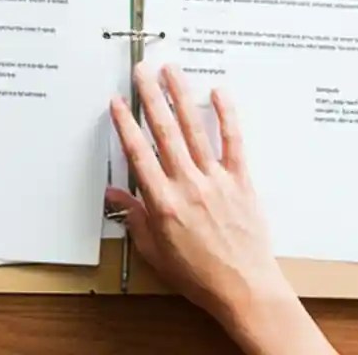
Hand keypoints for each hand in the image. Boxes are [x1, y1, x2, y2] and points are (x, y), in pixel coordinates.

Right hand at [107, 64, 336, 354]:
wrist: (243, 286)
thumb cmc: (198, 275)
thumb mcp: (155, 251)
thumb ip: (134, 217)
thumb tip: (115, 192)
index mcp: (163, 203)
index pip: (138, 154)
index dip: (125, 125)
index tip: (117, 103)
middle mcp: (188, 185)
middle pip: (165, 132)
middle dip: (150, 98)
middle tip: (141, 71)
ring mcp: (216, 180)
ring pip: (195, 129)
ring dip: (181, 96)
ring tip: (171, 71)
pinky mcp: (241, 180)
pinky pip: (233, 141)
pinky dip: (227, 115)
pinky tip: (219, 92)